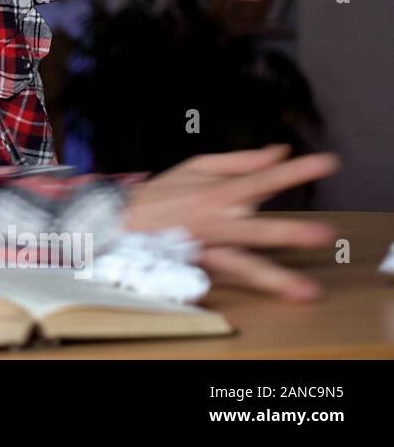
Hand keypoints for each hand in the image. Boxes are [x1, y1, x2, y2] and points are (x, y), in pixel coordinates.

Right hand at [122, 145, 338, 300]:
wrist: (119, 224)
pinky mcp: (201, 272)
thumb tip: (280, 152)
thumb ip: (241, 161)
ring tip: (305, 291)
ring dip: (275, 279)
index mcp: (216, 193)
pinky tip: (279, 295)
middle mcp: (215, 223)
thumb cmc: (162, 195)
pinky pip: (230, 283)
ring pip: (243, 266)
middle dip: (288, 233)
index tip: (327, 163)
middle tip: (323, 234)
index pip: (262, 180)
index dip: (294, 172)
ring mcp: (208, 251)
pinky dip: (251, 289)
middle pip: (256, 229)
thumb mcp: (196, 167)